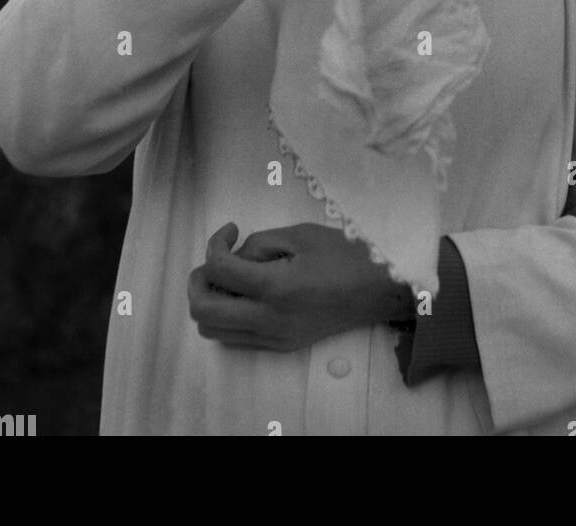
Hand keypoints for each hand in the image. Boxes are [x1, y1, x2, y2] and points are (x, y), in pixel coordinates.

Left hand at [188, 221, 413, 352]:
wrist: (377, 290)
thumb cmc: (344, 254)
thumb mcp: (300, 235)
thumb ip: (259, 244)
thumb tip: (235, 258)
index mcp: (275, 287)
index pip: (218, 270)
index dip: (214, 243)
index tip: (231, 230)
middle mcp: (268, 320)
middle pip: (202, 310)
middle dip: (198, 280)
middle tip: (216, 258)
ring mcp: (272, 338)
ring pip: (212, 330)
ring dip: (210, 300)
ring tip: (231, 277)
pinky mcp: (279, 346)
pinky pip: (233, 338)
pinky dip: (227, 316)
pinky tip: (246, 294)